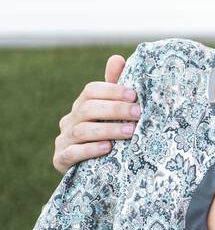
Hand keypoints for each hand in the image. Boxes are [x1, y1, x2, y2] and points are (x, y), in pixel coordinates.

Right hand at [53, 55, 138, 172]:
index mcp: (83, 105)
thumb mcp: (114, 114)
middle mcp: (70, 120)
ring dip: (108, 129)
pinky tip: (108, 149)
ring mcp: (63, 140)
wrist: (93, 171)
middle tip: (138, 113)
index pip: (92, 90)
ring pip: (82, 130)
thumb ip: (115, 89)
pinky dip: (90, 150)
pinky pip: (72, 153)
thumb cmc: (109, 137)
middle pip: (88, 108)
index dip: (112, 90)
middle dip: (115, 110)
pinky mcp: (60, 159)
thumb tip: (118, 57)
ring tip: (130, 132)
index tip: (135, 95)